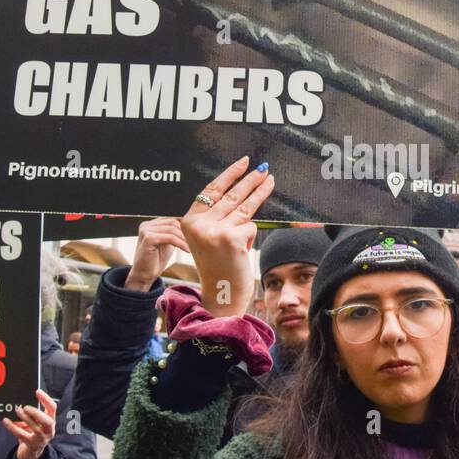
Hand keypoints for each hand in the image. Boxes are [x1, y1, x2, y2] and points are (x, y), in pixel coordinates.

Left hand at [4, 389, 55, 458]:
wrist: (32, 452)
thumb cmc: (33, 433)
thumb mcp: (35, 423)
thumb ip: (31, 414)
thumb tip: (19, 404)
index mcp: (51, 421)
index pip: (52, 408)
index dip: (46, 399)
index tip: (37, 391)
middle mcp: (48, 430)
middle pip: (47, 421)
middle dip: (37, 413)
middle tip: (26, 407)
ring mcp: (41, 438)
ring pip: (35, 428)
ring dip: (25, 418)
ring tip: (17, 410)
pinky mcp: (31, 444)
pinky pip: (21, 434)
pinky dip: (12, 427)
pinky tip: (6, 420)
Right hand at [125, 217, 189, 290]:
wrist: (144, 276)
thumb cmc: (156, 260)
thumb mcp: (167, 243)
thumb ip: (174, 233)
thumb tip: (190, 225)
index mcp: (150, 224)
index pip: (171, 218)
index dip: (184, 225)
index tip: (195, 234)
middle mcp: (146, 225)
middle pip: (172, 222)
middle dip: (185, 232)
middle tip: (195, 241)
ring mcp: (146, 230)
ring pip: (172, 229)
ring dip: (184, 239)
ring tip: (192, 247)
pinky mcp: (149, 238)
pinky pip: (170, 238)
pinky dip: (181, 244)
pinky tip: (187, 250)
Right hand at [180, 157, 274, 318]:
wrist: (220, 295)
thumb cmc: (218, 267)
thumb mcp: (209, 238)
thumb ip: (217, 217)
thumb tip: (240, 190)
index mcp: (189, 222)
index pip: (211, 191)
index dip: (229, 175)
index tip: (243, 163)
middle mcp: (198, 224)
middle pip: (230, 195)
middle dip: (249, 180)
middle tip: (263, 169)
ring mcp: (214, 230)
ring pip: (243, 208)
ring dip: (260, 192)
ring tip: (270, 181)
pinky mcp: (231, 238)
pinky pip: (250, 226)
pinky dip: (251, 236)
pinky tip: (243, 249)